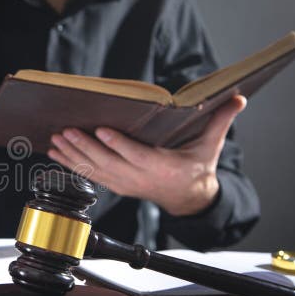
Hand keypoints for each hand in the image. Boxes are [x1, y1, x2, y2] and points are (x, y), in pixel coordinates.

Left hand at [48, 95, 247, 215]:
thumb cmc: (197, 166)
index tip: (101, 131)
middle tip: (66, 131)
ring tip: (55, 140)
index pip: (137, 155)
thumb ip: (221, 120)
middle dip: (84, 147)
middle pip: (108, 163)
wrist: (188, 197)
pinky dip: (72, 164)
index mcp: (163, 168)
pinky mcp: (116, 184)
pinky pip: (90, 175)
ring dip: (72, 155)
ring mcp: (125, 183)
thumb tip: (239, 98)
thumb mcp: (211, 144)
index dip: (118, 144)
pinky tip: (56, 152)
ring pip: (94, 170)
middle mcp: (140, 179)